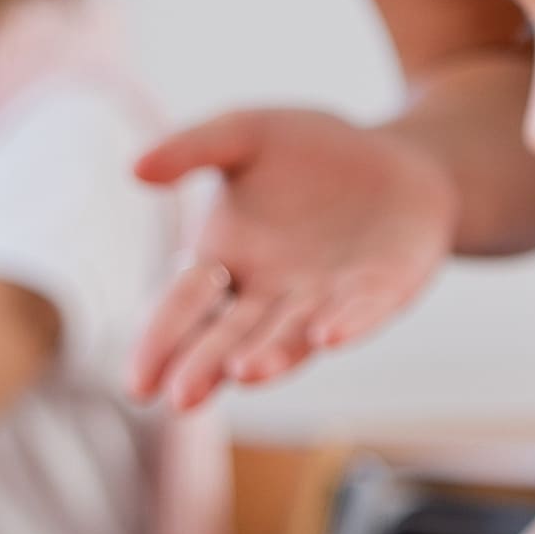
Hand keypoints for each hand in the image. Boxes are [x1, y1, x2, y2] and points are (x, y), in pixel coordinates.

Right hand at [128, 107, 462, 408]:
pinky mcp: (384, 290)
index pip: (183, 306)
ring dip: (272, 355)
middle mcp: (272, 296)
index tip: (139, 383)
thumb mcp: (247, 134)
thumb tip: (135, 170)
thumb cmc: (312, 153)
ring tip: (245, 372)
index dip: (160, 342)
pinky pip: (362, 310)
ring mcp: (328, 299)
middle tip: (181, 398)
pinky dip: (347, 323)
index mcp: (226, 264)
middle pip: (231, 337)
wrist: (399, 158)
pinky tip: (328, 335)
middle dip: (207, 366)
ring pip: (293, 335)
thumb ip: (193, 148)